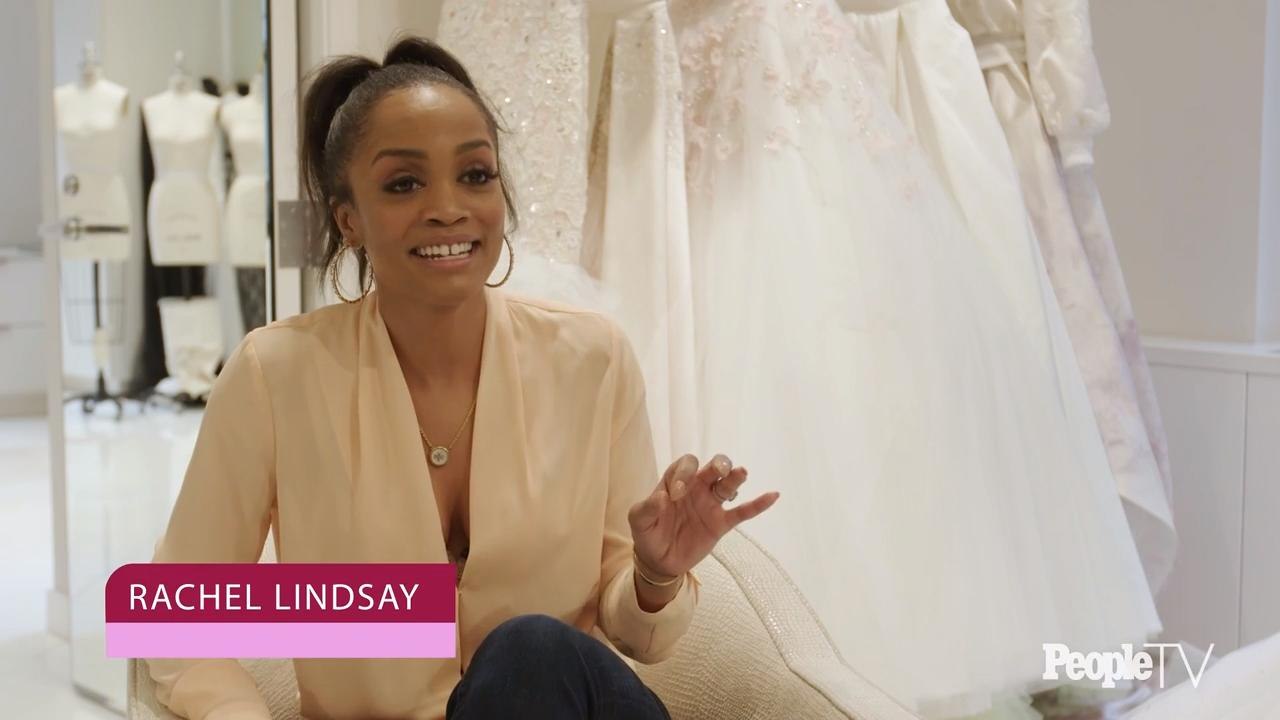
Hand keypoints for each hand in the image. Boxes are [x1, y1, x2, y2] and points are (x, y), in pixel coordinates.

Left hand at [628, 454, 779, 578]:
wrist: (659, 561)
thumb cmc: (647, 534)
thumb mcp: (638, 520)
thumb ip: (646, 508)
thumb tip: (661, 497)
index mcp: (675, 482)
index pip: (685, 466)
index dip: (683, 475)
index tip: (676, 495)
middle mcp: (696, 488)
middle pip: (713, 467)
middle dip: (717, 465)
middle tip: (717, 470)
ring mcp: (711, 504)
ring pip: (728, 485)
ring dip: (735, 477)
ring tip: (741, 472)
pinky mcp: (721, 523)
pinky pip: (743, 512)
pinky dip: (758, 504)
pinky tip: (773, 495)